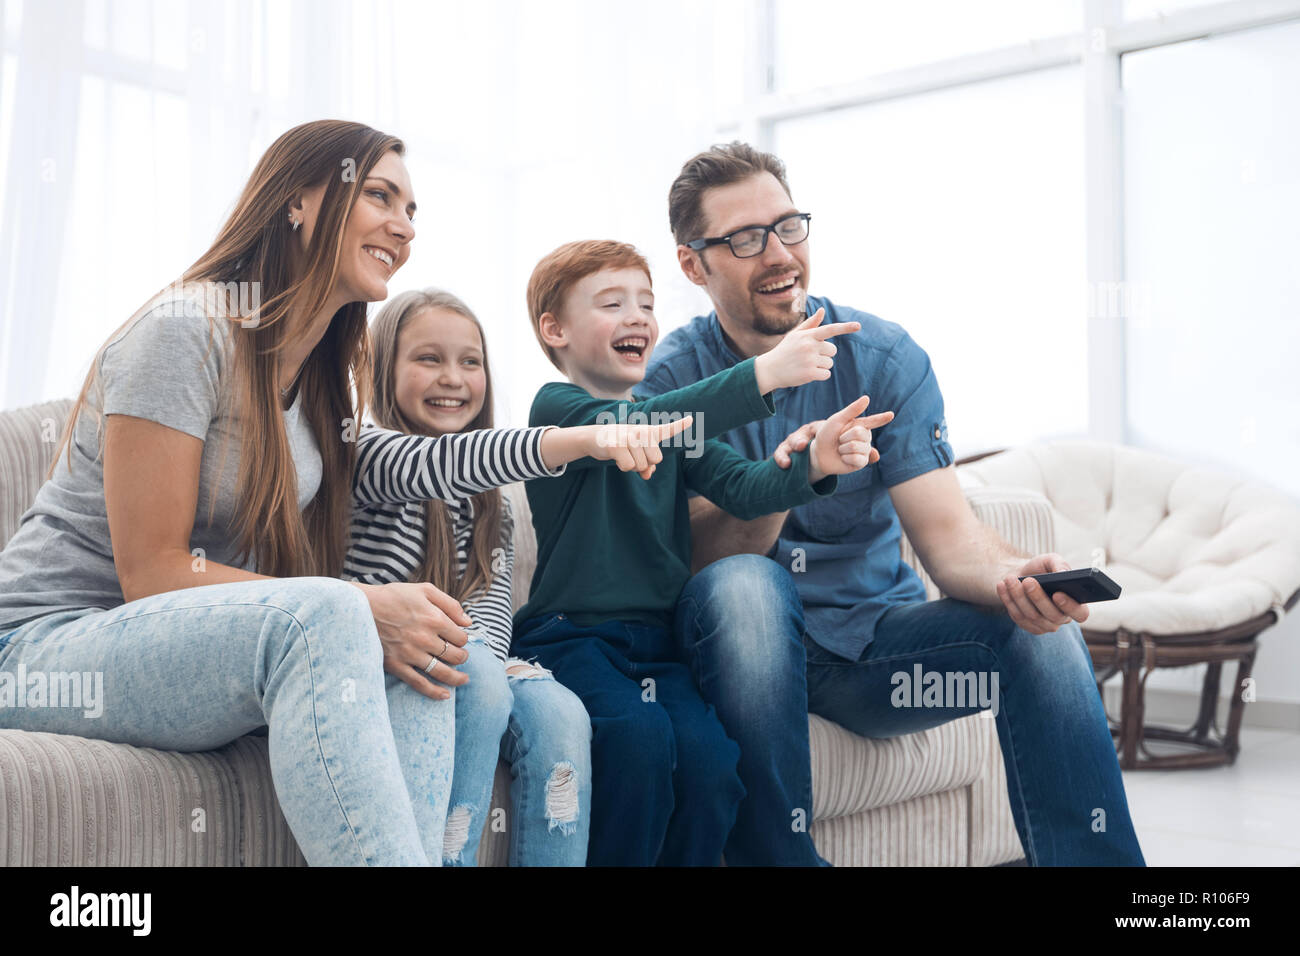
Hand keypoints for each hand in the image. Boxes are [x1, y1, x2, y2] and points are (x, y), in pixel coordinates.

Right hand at [355, 581, 472, 699]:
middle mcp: (425, 638)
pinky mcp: (396, 664)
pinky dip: (434, 692)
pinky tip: (445, 695)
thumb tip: (468, 622)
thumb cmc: (394, 596)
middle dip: (462, 658)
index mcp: (435, 619)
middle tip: (461, 657)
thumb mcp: (425, 590)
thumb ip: (450, 604)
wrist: (360, 607)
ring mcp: (411, 653)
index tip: (459, 640)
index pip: (461, 638)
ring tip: (463, 680)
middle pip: (455, 656)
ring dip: (456, 678)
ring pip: (442, 672)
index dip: (463, 640)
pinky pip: (419, 683)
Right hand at [587, 414, 692, 479]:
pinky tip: (616, 457)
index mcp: (648, 431)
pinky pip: (628, 466)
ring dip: (632, 466)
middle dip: (645, 463)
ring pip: (641, 465)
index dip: (679, 425)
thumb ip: (648, 463)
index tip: (691, 420)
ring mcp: (628, 437)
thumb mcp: (636, 452)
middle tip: (633, 455)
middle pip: (656, 459)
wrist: (595, 437)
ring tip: (623, 455)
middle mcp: (640, 432)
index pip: (666, 429)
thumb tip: (648, 474)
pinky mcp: (617, 445)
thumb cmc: (621, 445)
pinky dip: (623, 467)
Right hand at [753, 308, 860, 393]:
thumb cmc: (785, 350)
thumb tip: (823, 310)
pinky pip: (826, 374)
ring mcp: (810, 360)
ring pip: (830, 363)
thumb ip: (811, 324)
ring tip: (806, 365)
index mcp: (807, 335)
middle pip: (832, 350)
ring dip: (822, 365)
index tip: (858, 326)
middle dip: (825, 354)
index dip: (845, 327)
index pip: (829, 329)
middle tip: (809, 357)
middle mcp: (809, 346)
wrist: (770, 369)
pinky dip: (820, 375)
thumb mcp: (795, 335)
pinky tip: (808, 373)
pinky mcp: (810, 373)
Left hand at [803, 395, 894, 479]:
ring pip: (856, 446)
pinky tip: (843, 458)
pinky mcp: (862, 462)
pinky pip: (857, 459)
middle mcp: (865, 437)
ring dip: (843, 448)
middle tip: (839, 440)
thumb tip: (867, 398)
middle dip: (844, 436)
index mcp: (861, 425)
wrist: (819, 453)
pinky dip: (846, 458)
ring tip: (841, 449)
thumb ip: (852, 410)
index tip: (891, 414)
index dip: (882, 418)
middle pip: (859, 433)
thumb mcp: (837, 420)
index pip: (873, 421)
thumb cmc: (828, 434)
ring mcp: (865, 450)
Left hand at [997, 554, 1090, 634]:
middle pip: (1053, 616)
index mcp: (1076, 603)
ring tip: (1010, 579)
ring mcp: (1045, 625)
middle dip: (1038, 598)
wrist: (1021, 574)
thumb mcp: (1051, 560)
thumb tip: (1063, 573)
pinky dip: (1008, 600)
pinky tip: (1002, 586)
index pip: (1081, 614)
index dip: (1070, 607)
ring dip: (1019, 596)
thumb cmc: (1041, 568)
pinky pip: (1018, 617)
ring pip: (1032, 616)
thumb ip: (1060, 564)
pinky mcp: (1028, 626)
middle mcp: (1063, 618)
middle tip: (1028, 581)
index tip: (1057, 594)